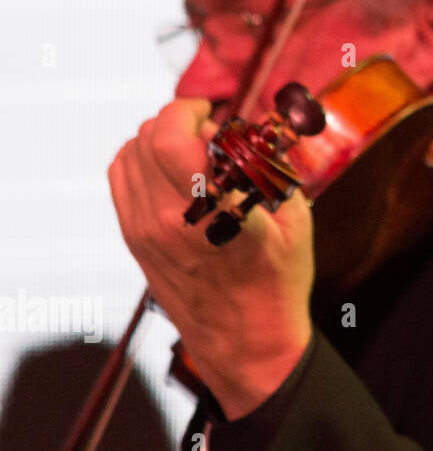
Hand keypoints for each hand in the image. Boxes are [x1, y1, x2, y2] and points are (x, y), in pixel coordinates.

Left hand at [108, 98, 314, 419]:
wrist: (246, 340)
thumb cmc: (278, 279)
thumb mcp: (293, 218)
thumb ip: (267, 167)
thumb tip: (245, 128)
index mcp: (215, 212)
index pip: (171, 139)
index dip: (189, 110)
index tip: (213, 111)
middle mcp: (170, 219)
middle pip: (148, 137)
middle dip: (180, 120)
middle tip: (211, 128)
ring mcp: (145, 230)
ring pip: (129, 153)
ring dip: (159, 137)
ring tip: (191, 147)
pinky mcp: (134, 239)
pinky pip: (120, 177)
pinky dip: (141, 158)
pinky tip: (170, 166)